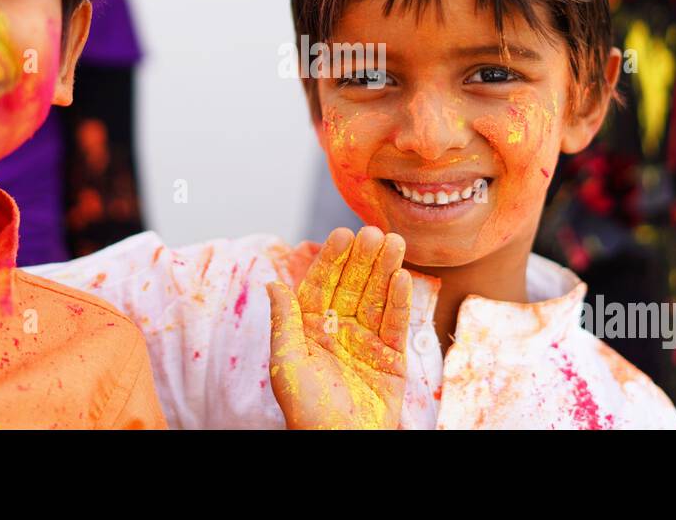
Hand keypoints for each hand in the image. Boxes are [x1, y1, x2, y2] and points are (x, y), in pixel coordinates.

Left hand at [266, 226, 411, 429]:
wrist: (339, 443)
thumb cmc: (305, 410)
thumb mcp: (285, 362)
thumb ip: (284, 321)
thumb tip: (272, 283)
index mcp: (309, 328)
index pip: (321, 285)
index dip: (331, 260)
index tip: (342, 233)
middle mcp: (338, 330)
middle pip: (353, 286)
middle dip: (363, 259)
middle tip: (373, 232)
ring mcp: (366, 342)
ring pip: (377, 298)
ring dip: (386, 270)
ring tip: (395, 242)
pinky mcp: (391, 358)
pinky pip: (395, 323)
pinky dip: (400, 300)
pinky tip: (403, 277)